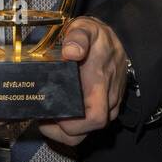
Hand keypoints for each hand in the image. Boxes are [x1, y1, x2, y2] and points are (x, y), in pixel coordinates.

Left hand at [36, 15, 127, 147]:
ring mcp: (107, 107)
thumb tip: (70, 51)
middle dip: (60, 132)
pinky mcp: (105, 108)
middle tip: (42, 117)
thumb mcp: (87, 28)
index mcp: (100, 84)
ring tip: (46, 116)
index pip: (93, 118)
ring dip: (63, 130)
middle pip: (84, 133)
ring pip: (85, 133)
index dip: (71, 125)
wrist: (119, 41)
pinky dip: (71, 125)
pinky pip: (87, 125)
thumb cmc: (99, 37)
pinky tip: (58, 112)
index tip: (50, 115)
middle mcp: (106, 101)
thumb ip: (78, 37)